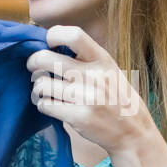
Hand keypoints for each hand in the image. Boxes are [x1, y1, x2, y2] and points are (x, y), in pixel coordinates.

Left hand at [26, 25, 158, 156]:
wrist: (133, 131)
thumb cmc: (115, 98)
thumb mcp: (109, 70)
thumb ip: (85, 58)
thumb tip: (48, 46)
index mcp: (101, 59)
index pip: (73, 35)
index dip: (53, 36)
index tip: (49, 44)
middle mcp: (93, 75)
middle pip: (45, 58)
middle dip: (33, 63)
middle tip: (34, 69)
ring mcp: (86, 96)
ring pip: (41, 84)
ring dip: (38, 89)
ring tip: (45, 91)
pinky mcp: (78, 116)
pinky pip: (45, 105)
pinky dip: (44, 105)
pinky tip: (53, 106)